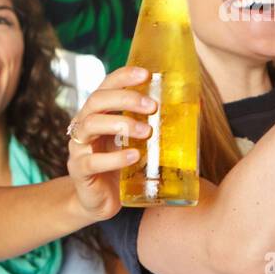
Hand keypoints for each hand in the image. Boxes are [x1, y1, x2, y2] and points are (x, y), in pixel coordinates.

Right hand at [65, 66, 157, 222]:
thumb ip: (154, 124)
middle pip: (96, 100)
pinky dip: (115, 158)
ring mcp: (78, 148)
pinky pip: (92, 161)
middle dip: (125, 99)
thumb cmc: (121, 165)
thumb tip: (196, 107)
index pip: (106, 86)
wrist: (99, 200)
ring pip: (90, 125)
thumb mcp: (136, 142)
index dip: (123, 77)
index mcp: (98, 113)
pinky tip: (134, 157)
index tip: (146, 74)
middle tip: (151, 106)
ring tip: (146, 132)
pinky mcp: (79, 171)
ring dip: (121, 124)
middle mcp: (84, 125)